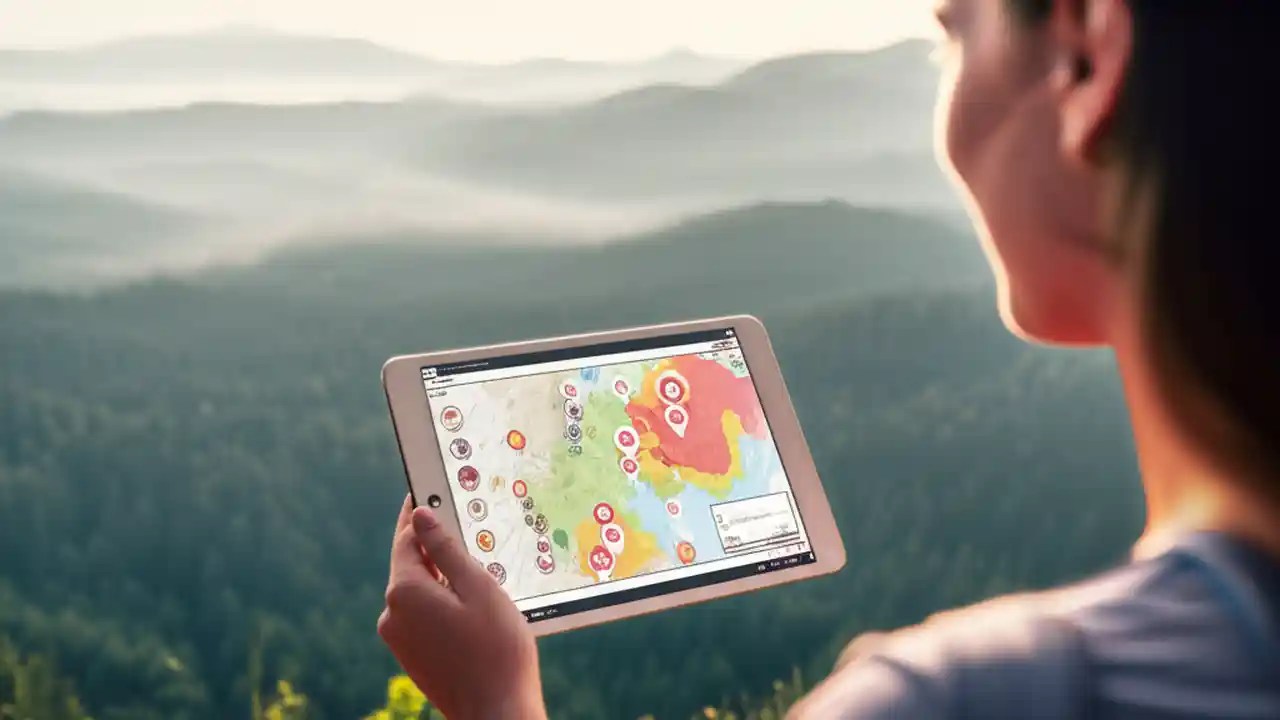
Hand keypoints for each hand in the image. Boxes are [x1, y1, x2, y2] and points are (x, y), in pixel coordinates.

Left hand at [378, 496, 545, 719]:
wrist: (497, 713)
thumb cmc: (497, 650)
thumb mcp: (478, 588)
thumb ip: (445, 549)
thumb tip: (419, 516)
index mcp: (405, 593)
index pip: (404, 539)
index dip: (415, 514)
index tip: (423, 490)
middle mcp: (392, 615)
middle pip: (409, 566)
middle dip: (432, 547)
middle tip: (458, 525)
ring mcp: (399, 640)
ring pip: (417, 592)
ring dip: (440, 578)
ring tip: (475, 573)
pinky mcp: (412, 657)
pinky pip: (422, 616)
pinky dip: (441, 603)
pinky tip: (469, 608)